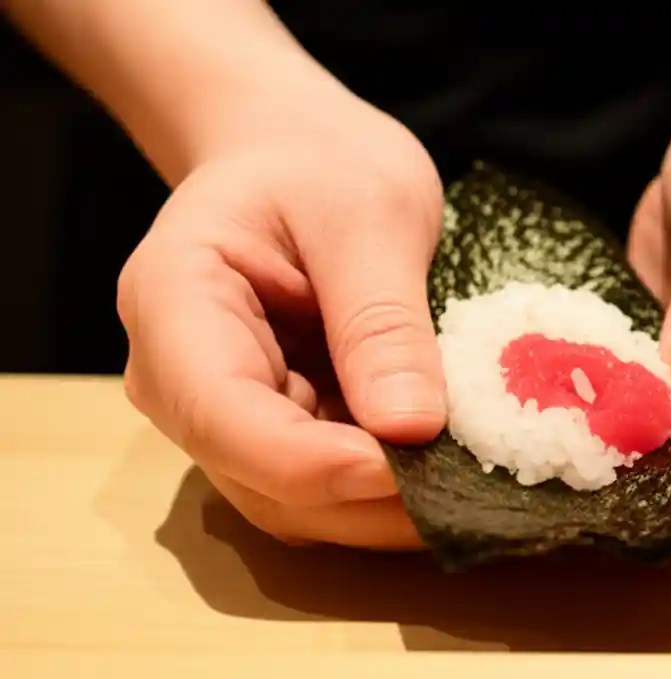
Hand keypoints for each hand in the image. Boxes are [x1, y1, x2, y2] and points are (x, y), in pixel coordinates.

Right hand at [118, 88, 441, 547]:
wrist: (299, 160)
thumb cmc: (322, 166)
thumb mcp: (368, 216)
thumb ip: (381, 320)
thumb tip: (410, 429)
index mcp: (175, 304)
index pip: (223, 416)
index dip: (314, 463)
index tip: (409, 471)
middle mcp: (181, 382)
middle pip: (261, 481)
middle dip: (367, 499)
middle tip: (475, 489)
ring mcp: (226, 419)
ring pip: (299, 505)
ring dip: (386, 511)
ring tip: (479, 482)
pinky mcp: (278, 436)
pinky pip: (330, 489)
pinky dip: (393, 494)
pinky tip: (457, 474)